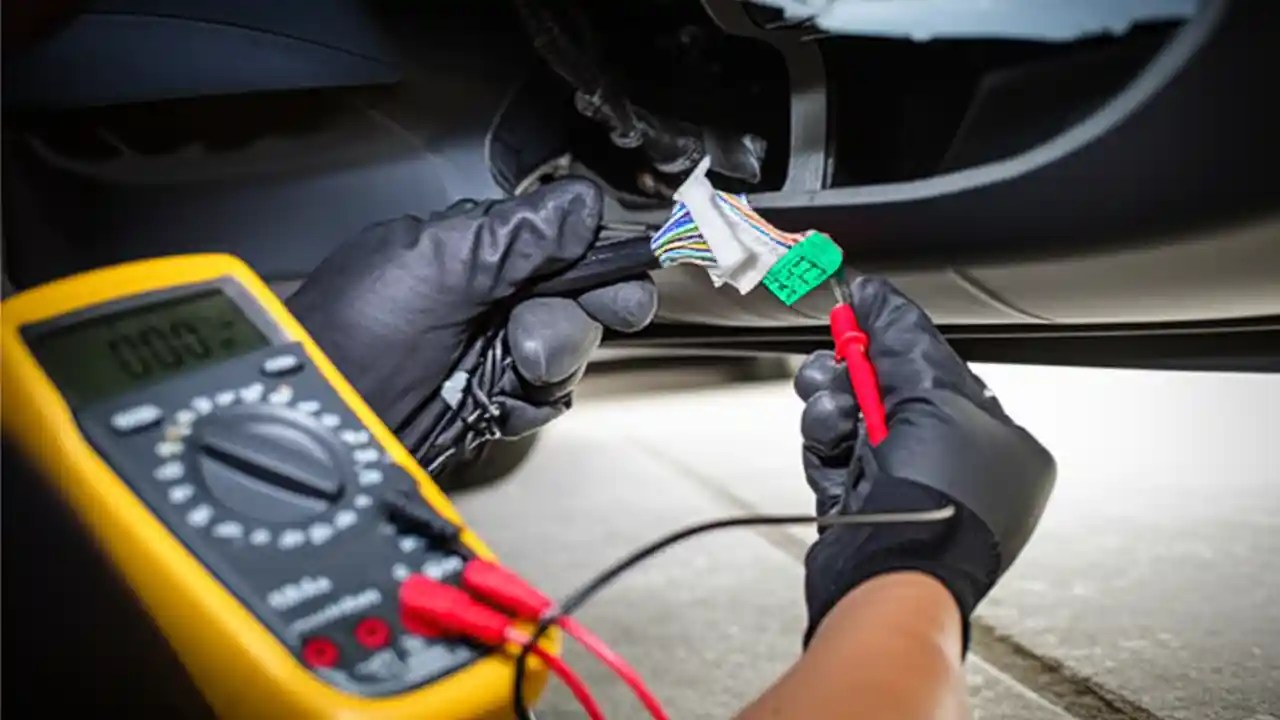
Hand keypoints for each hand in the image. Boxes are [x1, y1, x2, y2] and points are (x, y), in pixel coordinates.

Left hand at [288, 179, 656, 473]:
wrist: (318, 424)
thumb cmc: (353, 333)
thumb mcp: (434, 265)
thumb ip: (514, 235)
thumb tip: (583, 203)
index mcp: (474, 252)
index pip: (562, 245)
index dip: (600, 264)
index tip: (622, 283)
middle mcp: (488, 298)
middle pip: (578, 302)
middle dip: (570, 323)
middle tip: (537, 344)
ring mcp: (488, 352)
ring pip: (565, 354)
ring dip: (547, 367)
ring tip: (505, 374)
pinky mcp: (485, 402)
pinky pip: (541, 400)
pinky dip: (527, 404)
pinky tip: (494, 404)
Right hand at [794, 276, 1054, 647]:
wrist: (896, 572)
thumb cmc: (940, 498)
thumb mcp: (934, 394)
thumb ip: (902, 337)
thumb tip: (874, 294)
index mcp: (997, 442)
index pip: (939, 369)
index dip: (894, 337)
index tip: (859, 309)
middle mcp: (953, 466)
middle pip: (889, 390)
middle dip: (854, 370)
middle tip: (837, 359)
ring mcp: (905, 487)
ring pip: (854, 418)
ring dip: (834, 405)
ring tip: (833, 410)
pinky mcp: (861, 505)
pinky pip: (834, 453)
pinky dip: (825, 441)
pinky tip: (830, 442)